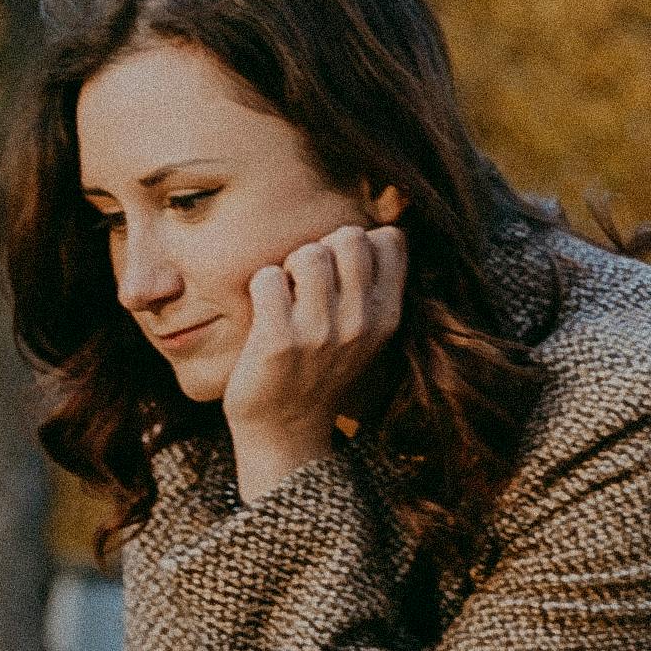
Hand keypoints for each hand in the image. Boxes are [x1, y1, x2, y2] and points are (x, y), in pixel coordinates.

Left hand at [224, 219, 406, 492]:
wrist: (285, 432)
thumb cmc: (318, 370)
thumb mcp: (364, 333)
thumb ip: (371, 284)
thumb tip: (380, 219)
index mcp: (387, 316)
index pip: (390, 240)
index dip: (359, 243)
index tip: (340, 272)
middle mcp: (360, 323)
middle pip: (349, 236)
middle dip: (322, 249)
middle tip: (306, 282)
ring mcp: (319, 333)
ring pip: (308, 252)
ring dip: (289, 266)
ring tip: (285, 296)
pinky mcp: (278, 341)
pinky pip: (268, 277)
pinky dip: (260, 286)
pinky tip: (264, 311)